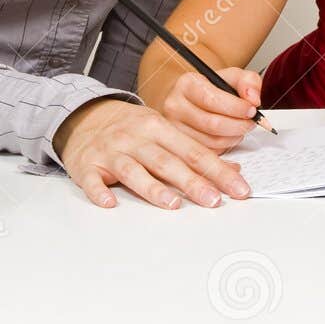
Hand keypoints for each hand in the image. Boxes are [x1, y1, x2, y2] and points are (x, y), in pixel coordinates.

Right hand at [53, 98, 252, 208]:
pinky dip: (100, 191)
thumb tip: (233, 170)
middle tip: (214, 200)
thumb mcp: (164, 132)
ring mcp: (111, 151)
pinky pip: (93, 179)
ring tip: (172, 204)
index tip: (239, 189)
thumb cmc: (131, 131)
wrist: (85, 119)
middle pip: (168, 161)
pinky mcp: (87, 165)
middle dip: (193, 181)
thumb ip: (194, 152)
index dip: (218, 171)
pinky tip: (110, 203)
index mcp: (158, 128)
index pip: (194, 151)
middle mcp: (136, 138)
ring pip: (134, 170)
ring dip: (153, 188)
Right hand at [158, 67, 263, 151]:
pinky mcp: (179, 148)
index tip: (252, 110)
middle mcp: (175, 106)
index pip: (212, 99)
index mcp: (186, 85)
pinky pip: (210, 153)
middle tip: (251, 122)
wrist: (192, 102)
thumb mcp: (229, 78)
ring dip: (234, 137)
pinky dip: (226, 147)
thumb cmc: (210, 90)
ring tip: (239, 128)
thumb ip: (247, 81)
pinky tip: (228, 137)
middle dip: (240, 125)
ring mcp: (175, 129)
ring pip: (213, 142)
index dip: (237, 108)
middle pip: (213, 124)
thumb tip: (253, 98)